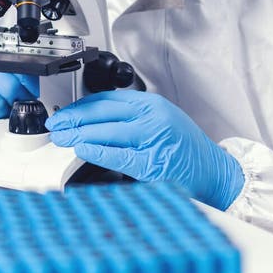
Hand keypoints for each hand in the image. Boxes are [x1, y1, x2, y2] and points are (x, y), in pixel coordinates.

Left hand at [47, 90, 243, 209]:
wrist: (217, 173)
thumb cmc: (187, 151)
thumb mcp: (161, 121)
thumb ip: (132, 119)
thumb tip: (94, 123)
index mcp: (152, 104)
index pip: (108, 99)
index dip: (82, 105)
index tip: (66, 112)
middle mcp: (153, 116)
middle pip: (104, 112)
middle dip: (74, 117)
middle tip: (56, 124)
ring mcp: (154, 138)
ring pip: (108, 130)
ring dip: (79, 133)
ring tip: (61, 137)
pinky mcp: (153, 163)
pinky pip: (118, 154)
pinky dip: (97, 150)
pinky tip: (82, 148)